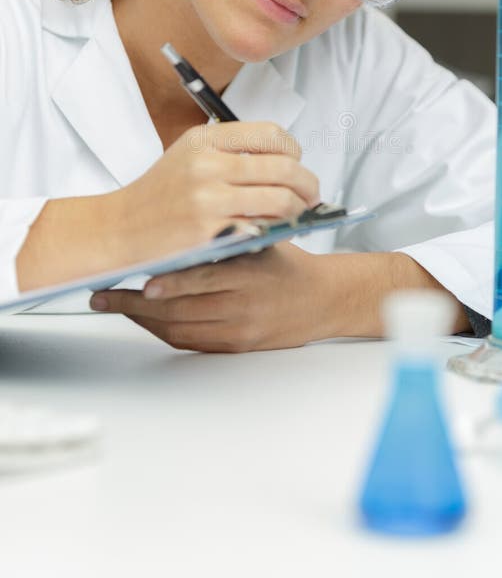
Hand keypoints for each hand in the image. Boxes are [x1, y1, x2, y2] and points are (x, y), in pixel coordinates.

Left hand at [90, 242, 332, 351]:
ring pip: (180, 330)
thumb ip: (227, 237)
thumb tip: (177, 230)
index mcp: (251, 272)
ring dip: (143, 319)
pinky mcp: (237, 347)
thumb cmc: (288, 263)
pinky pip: (191, 343)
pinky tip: (146, 318)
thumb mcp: (263, 240)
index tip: (140, 280)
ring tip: (115, 305)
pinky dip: (163, 330)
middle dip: (135, 304)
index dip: (169, 282)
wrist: (323, 300)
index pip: (203, 278)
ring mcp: (240, 329)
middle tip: (103, 295)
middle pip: (181, 310)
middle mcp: (244, 305)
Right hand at [111, 122, 319, 265]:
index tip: (297, 163)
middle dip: (308, 184)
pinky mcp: (210, 231)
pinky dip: (277, 231)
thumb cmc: (158, 195)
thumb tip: (282, 157)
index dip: (293, 150)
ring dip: (298, 210)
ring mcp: (208, 198)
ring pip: (280, 199)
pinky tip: (276, 233)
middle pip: (283, 167)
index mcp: (205, 139)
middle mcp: (208, 163)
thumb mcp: (188, 155)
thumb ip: (229, 151)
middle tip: (312, 195)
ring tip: (299, 216)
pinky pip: (261, 228)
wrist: (118, 229)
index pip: (270, 134)